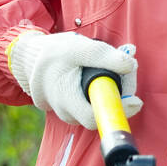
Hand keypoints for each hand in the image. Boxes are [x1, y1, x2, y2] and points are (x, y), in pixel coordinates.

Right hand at [7, 31, 141, 129]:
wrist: (30, 57)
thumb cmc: (56, 52)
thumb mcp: (81, 47)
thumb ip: (107, 56)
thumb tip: (131, 65)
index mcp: (64, 97)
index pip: (95, 117)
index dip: (118, 111)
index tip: (136, 100)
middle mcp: (63, 110)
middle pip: (100, 113)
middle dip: (119, 96)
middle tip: (128, 73)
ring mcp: (64, 111)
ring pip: (95, 109)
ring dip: (110, 93)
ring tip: (113, 71)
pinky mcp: (67, 108)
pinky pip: (90, 105)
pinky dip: (101, 93)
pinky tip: (102, 78)